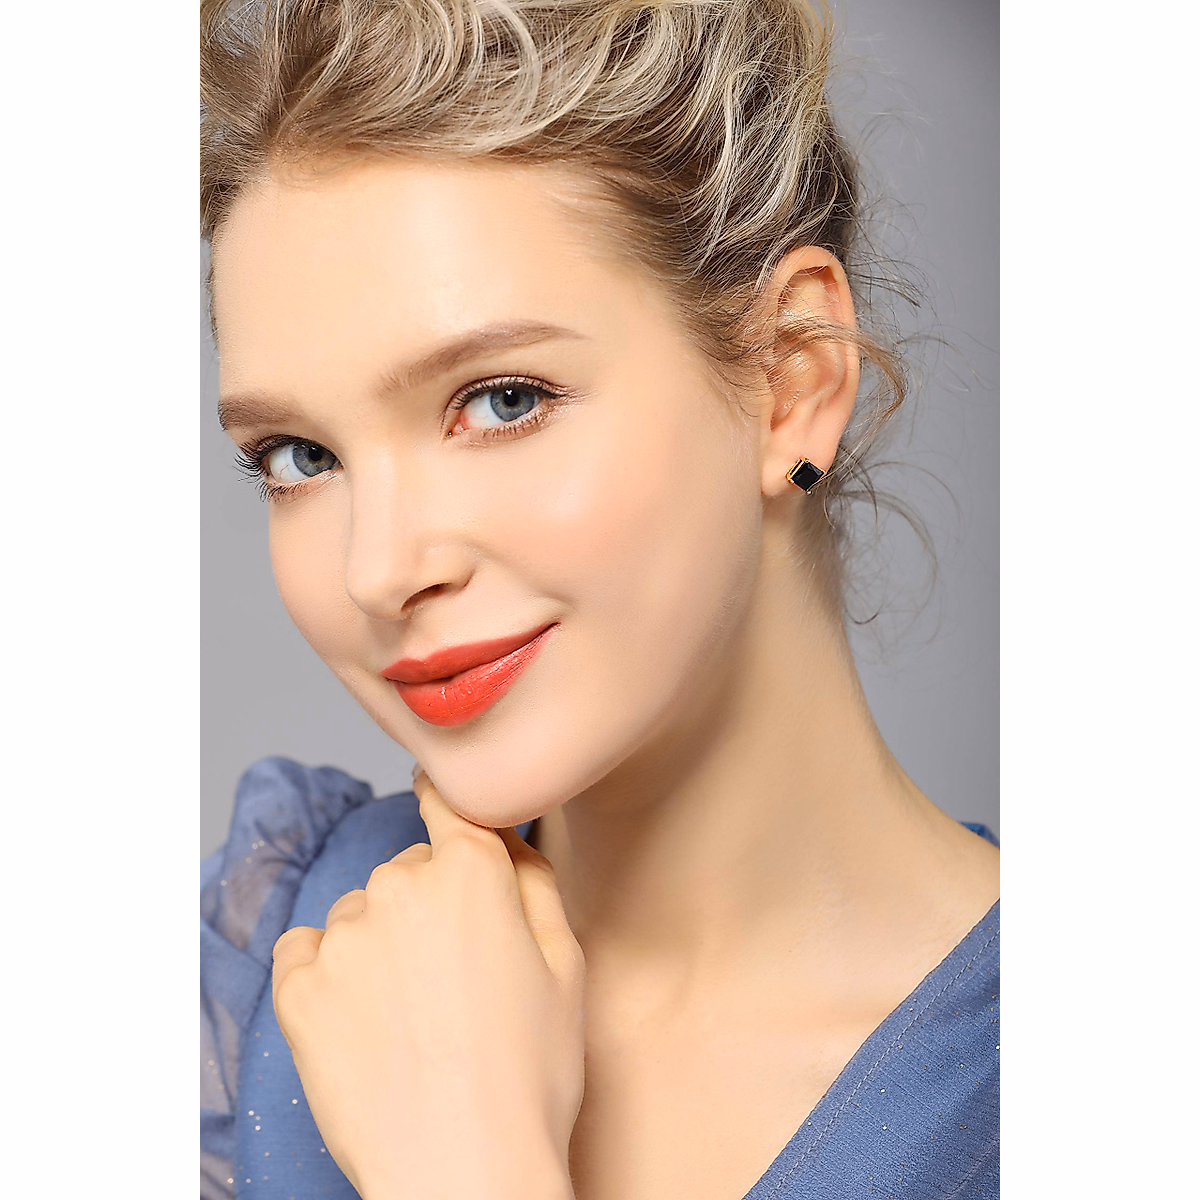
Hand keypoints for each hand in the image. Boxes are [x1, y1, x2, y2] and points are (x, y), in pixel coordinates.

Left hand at [271, 767, 584, 1199]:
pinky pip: (303, 953)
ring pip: (358, 916)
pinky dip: (325, 974)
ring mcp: (344, 936)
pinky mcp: (298, 989)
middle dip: (427, 909)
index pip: (448, 805)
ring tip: (410, 1018)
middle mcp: (399, 885)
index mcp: (471, 871)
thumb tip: (507, 835)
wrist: (463, 1169)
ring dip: (377, 946)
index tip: (432, 794)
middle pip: (407, 873)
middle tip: (454, 981)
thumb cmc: (529, 1074)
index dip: (443, 803)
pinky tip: (360, 1020)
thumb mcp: (567, 964)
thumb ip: (535, 880)